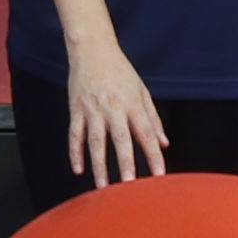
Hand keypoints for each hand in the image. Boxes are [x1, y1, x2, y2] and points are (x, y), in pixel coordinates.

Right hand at [64, 39, 172, 187]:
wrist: (92, 50)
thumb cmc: (121, 71)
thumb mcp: (142, 91)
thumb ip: (153, 119)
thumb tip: (163, 144)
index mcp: (132, 103)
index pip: (145, 134)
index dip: (153, 156)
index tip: (159, 176)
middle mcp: (113, 108)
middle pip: (120, 139)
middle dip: (125, 163)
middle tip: (129, 186)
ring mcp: (92, 109)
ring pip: (95, 141)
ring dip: (99, 165)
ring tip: (103, 187)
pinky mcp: (76, 109)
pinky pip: (75, 134)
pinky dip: (75, 153)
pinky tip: (79, 170)